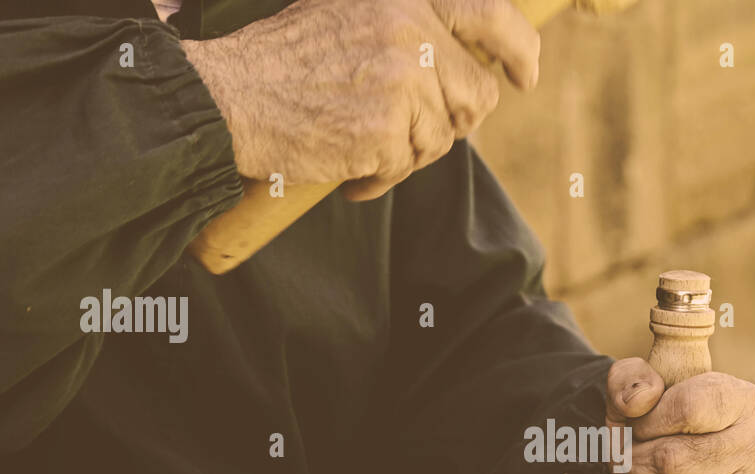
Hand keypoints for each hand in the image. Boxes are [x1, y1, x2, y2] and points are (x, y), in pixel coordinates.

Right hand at [180, 0, 539, 198]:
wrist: (231, 95)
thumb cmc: (286, 58)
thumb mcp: (349, 9)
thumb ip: (408, 22)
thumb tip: (471, 56)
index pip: (490, 14)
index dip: (518, 48)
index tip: (523, 74)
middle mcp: (409, 27)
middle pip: (476, 95)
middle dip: (452, 120)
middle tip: (411, 129)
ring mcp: (401, 79)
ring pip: (444, 137)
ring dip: (410, 150)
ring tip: (364, 139)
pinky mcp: (387, 128)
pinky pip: (409, 166)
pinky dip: (381, 176)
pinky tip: (350, 163)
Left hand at [605, 359, 754, 473]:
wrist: (669, 471)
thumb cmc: (653, 425)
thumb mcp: (635, 388)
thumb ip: (629, 379)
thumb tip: (638, 401)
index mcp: (743, 400)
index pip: (688, 408)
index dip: (647, 422)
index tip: (635, 428)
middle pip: (672, 460)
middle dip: (630, 464)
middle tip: (622, 464)